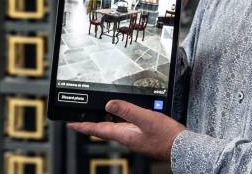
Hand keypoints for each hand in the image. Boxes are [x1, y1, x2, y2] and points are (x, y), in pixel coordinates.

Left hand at [68, 100, 185, 160]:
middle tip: (78, 120)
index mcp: (124, 135)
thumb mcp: (145, 118)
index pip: (98, 130)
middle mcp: (127, 138)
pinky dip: (118, 122)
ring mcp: (135, 138)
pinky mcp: (143, 137)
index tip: (70, 124)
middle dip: (90, 124)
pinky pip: (125, 128)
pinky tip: (122, 117)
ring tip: (95, 116)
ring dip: (103, 122)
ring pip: (114, 129)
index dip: (83, 126)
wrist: (181, 148)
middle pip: (104, 129)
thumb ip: (127, 110)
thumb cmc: (166, 137)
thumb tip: (110, 103)